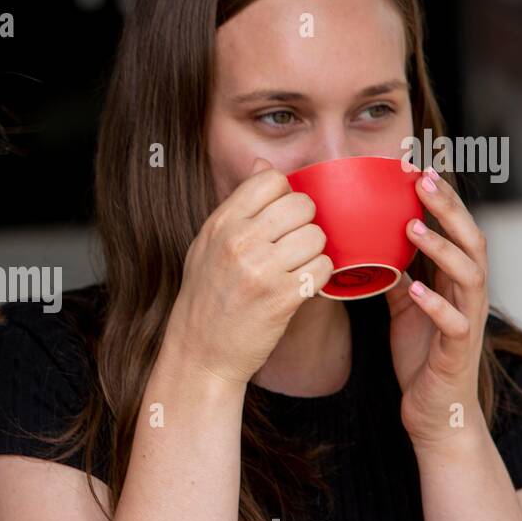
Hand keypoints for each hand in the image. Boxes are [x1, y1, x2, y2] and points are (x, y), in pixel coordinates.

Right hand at [166, 158, 333, 386]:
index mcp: (220, 224)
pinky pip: (323, 268)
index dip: (284, 196)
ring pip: (317, 236)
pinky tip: (301, 286)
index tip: (279, 219)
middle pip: (301, 204)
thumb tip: (264, 166)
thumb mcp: (208, 245)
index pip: (271, 180)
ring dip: (313, 252)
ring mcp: (261, 269)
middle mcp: (239, 241)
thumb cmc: (206, 299)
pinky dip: (318, 277)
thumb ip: (238, 207)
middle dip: (305, 224)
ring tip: (295, 268)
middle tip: (292, 246)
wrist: (199, 354)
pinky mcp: (281, 297)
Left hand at [383, 167, 488, 448]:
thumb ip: (397, 276)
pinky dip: (435, 304)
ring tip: (413, 227)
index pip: (452, 229)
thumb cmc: (422, 358)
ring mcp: (466, 322)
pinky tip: (415, 289)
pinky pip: (453, 323)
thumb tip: (371, 243)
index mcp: (453, 282)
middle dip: (446, 208)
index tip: (412, 166)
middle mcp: (467, 296)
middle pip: (470, 240)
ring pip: (468, 275)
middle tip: (421, 179)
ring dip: (441, 248)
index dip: (437, 198)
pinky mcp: (457, 351)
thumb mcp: (404, 309)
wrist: (436, 413)